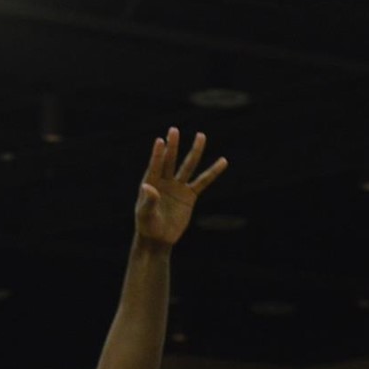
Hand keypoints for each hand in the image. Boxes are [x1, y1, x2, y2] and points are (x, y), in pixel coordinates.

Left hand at [134, 128, 227, 248]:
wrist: (158, 238)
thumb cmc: (147, 226)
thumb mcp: (145, 214)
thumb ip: (147, 200)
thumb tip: (147, 186)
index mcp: (150, 183)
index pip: (156, 166)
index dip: (158, 154)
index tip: (160, 140)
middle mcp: (165, 181)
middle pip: (170, 160)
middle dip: (173, 146)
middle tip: (174, 130)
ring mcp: (178, 187)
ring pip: (188, 166)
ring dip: (195, 151)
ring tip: (201, 135)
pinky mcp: (189, 195)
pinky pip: (203, 181)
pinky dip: (213, 172)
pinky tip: (223, 161)